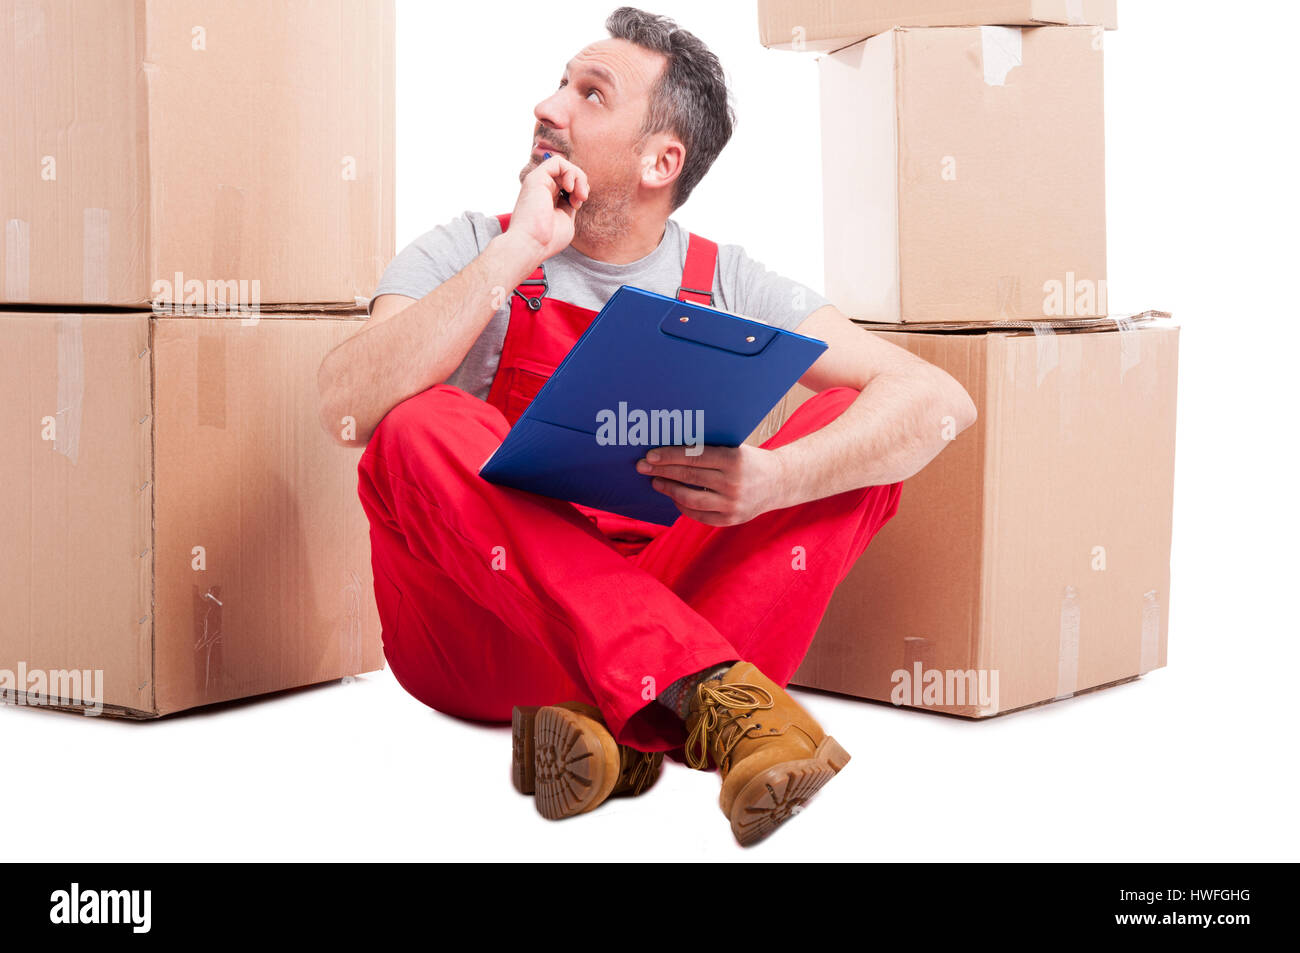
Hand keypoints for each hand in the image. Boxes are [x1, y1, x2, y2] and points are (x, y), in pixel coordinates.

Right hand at [504, 154, 589, 265]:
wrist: (532, 244)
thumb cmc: (548, 239)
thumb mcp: (566, 220)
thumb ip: (570, 205)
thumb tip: (576, 193)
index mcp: (547, 199)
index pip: (566, 184)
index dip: (578, 190)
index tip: (577, 205)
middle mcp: (541, 189)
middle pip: (567, 174)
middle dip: (581, 183)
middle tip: (581, 199)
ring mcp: (538, 182)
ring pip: (564, 166)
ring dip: (578, 177)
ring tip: (578, 194)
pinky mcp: (536, 177)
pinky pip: (557, 161)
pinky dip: (569, 171)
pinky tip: (570, 187)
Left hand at [635, 444, 793, 525]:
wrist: (779, 482)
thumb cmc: (749, 460)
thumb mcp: (734, 448)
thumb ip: (707, 449)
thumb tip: (669, 448)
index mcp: (733, 460)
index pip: (693, 457)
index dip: (668, 456)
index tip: (649, 455)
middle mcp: (733, 484)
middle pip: (687, 477)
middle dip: (661, 472)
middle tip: (642, 467)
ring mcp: (732, 504)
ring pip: (689, 499)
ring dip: (668, 489)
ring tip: (656, 482)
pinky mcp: (730, 520)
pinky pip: (698, 515)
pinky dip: (682, 506)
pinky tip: (674, 496)